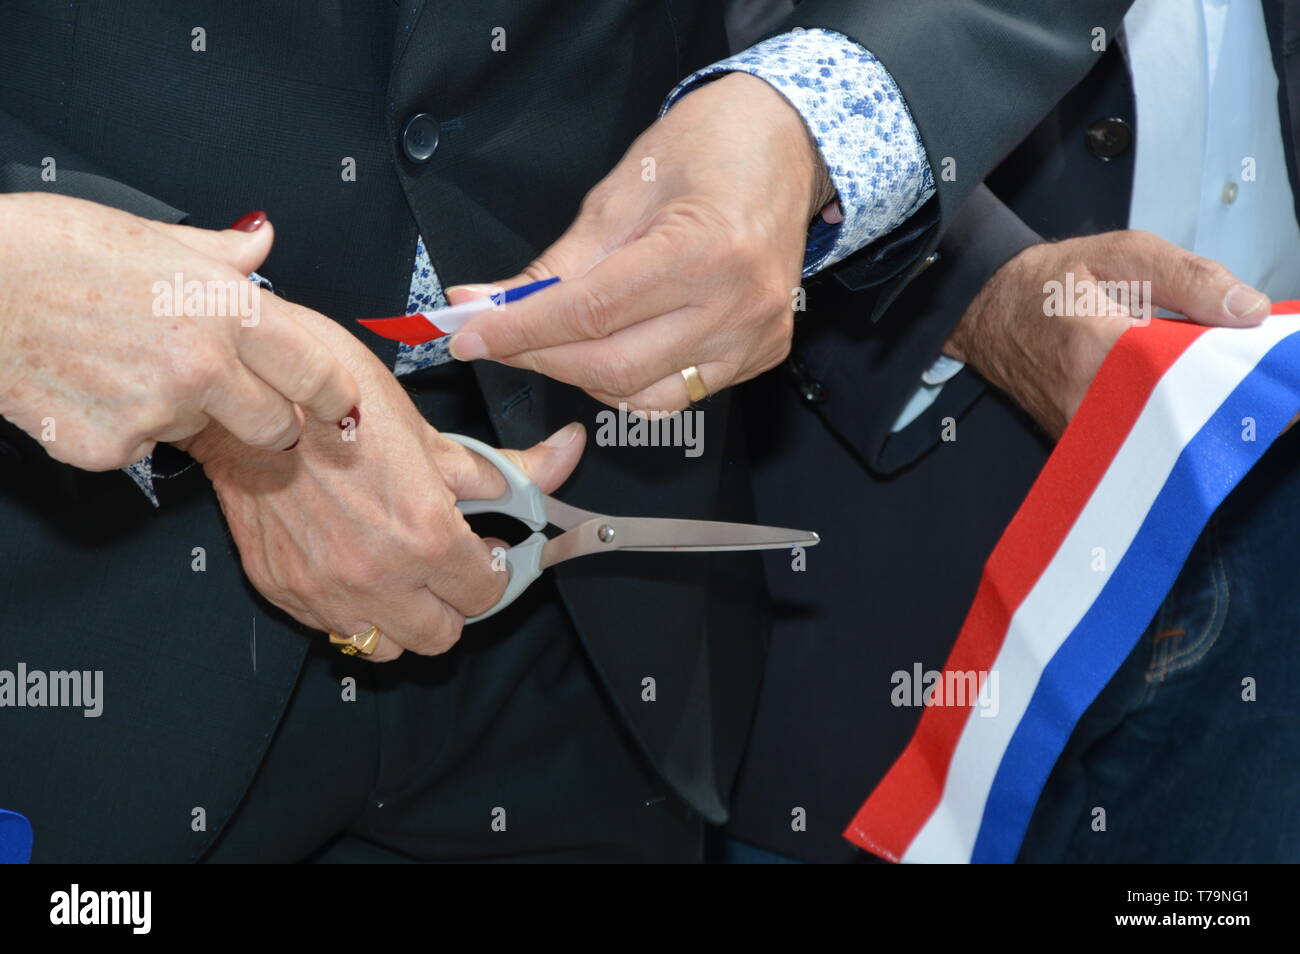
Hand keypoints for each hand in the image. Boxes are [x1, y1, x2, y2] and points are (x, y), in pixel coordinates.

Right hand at [0, 193, 358, 469]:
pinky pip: (140, 450)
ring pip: (201, 434)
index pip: (314, 370)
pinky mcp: (112, 448)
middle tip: (231, 395)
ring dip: (182, 413)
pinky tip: (89, 385)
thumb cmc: (44, 250)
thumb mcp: (146, 234)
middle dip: (266, 419)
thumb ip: (218, 252)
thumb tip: (260, 239)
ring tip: (126, 363)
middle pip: (276, 426)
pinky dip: (123, 428)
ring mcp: (158, 412)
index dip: (333, 395)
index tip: (340, 406)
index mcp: (224, 308)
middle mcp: (203, 365)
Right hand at [181, 305, 585, 661]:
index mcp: (425, 537)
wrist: (244, 395)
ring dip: (402, 617)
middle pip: (442, 636)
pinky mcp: (283, 591)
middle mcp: (377, 578)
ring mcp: (325, 593)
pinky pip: (334, 629)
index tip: (483, 549)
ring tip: (398, 570)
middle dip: (452, 602)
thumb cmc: (334, 401)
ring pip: (388, 646)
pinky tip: (352, 562)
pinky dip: (352, 608)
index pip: (486, 593)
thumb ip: (503, 469)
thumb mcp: (430, 431)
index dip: (491, 569)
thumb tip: (565, 457)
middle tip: (445, 563)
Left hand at [445, 71, 834, 411]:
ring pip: (645, 397)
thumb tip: (488, 304)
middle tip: (505, 338)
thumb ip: (556, 264)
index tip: (472, 337)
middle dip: (544, 358)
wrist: (784, 143)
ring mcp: (755, 338)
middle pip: (613, 369)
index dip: (520, 331)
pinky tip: (623, 343)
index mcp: (703, 252)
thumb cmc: (707, 149)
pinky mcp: (763, 355)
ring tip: (567, 338)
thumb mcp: (620, 194)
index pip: (589, 315)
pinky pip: (681, 394)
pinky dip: (636, 381)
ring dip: (588, 377)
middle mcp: (737, 306)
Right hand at [944, 230, 1271, 437]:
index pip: (1187, 375)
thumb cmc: (1048, 281)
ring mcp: (1080, 428)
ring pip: (1163, 433)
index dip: (1233, 372)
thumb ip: (1190, 277)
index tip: (1265, 369)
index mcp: (1097, 347)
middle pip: (1181, 413)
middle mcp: (1085, 399)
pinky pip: (1139, 441)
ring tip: (1212, 382)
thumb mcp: (1122, 254)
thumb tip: (1250, 308)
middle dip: (1221, 395)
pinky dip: (1168, 422)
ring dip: (1197, 411)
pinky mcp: (1082, 443)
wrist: (988, 312)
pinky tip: (1176, 397)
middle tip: (1248, 374)